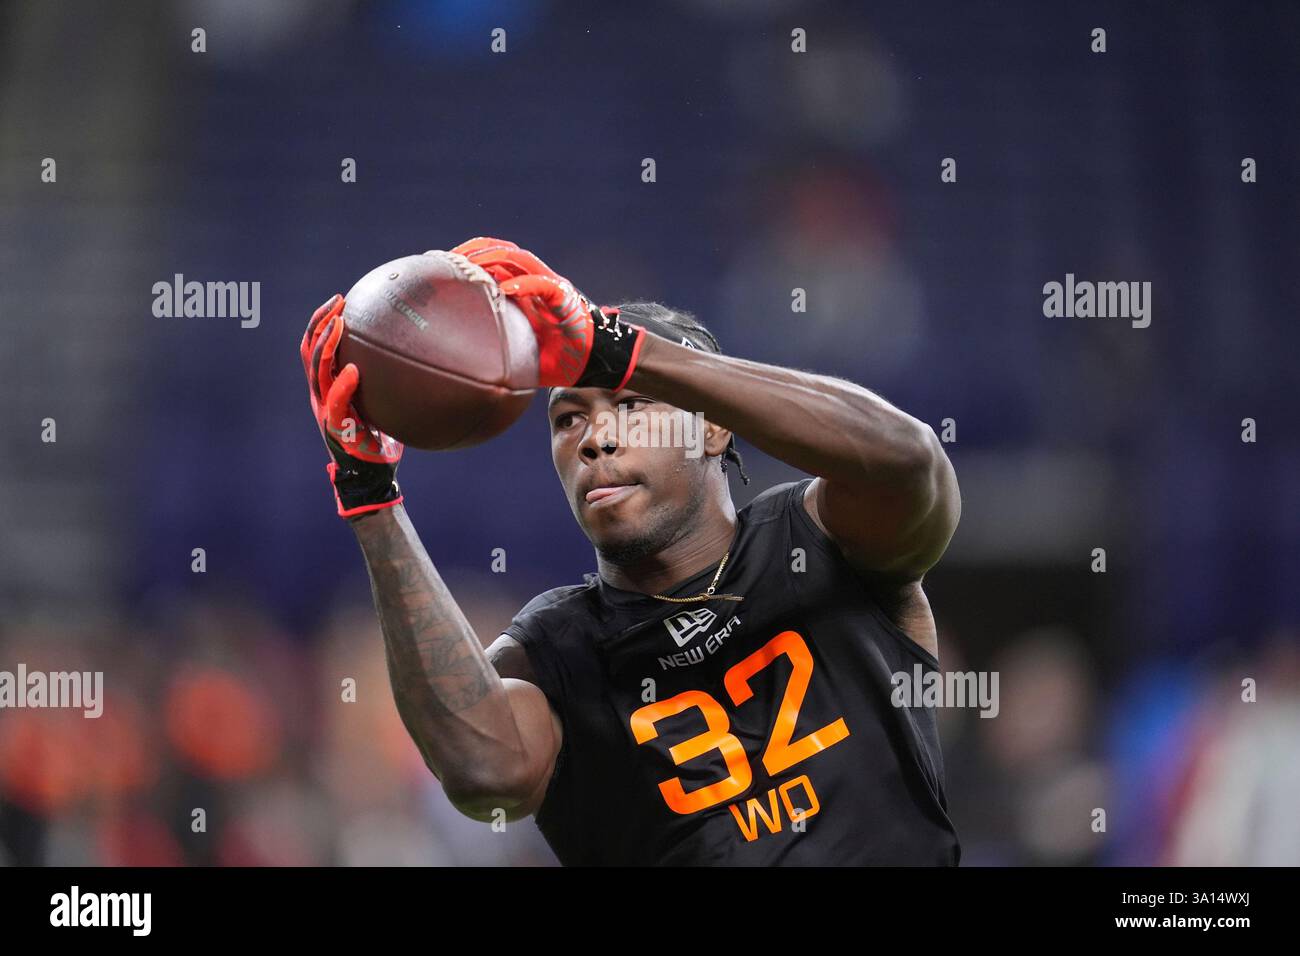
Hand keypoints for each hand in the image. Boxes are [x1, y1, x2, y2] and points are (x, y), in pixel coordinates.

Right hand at [300, 295, 403, 518]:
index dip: (321, 321)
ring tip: (340, 325)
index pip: (314, 347)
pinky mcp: (335, 427)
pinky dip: (343, 385)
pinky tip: (353, 369)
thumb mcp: (380, 402)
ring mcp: (325, 410)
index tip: (339, 299)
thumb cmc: (380, 436)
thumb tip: (417, 353)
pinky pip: (336, 401)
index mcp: (326, 387)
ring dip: (328, 345)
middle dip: (321, 322)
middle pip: (310, 351)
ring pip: (317, 371)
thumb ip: (385, 380)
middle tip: (339, 302)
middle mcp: (320, 394)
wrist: (373, 475)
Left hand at [450, 237, 645, 389]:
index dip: (468, 257)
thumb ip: (497, 341)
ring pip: (521, 259)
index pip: (494, 260)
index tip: (440, 263)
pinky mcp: (565, 300)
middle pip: (503, 251)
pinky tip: (505, 290)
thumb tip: (461, 358)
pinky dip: (525, 285)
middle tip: (446, 259)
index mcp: (524, 288)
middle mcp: (536, 281)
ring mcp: (551, 287)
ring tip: (471, 264)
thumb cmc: (557, 360)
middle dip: (474, 250)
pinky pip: (544, 285)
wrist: (594, 363)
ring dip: (494, 257)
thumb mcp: (519, 348)